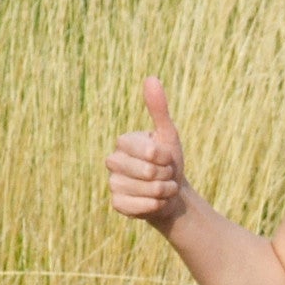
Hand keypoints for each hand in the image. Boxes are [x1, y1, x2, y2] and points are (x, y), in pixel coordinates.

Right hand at [106, 77, 190, 226]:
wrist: (171, 193)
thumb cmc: (169, 162)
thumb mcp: (168, 134)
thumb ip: (158, 109)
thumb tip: (151, 78)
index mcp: (124, 142)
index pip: (149, 151)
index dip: (165, 157)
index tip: (166, 157)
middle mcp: (113, 161)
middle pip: (148, 172)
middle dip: (167, 175)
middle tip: (166, 174)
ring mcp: (113, 183)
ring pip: (145, 190)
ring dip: (163, 191)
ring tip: (162, 187)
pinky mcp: (117, 203)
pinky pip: (139, 206)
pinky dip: (155, 205)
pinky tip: (155, 202)